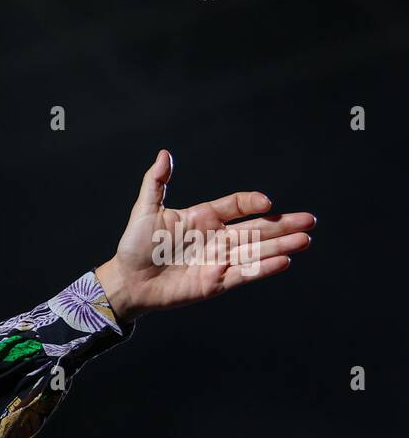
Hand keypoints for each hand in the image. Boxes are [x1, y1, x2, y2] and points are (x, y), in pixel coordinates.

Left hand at [95, 150, 315, 322]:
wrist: (128, 281)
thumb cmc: (135, 246)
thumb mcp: (145, 211)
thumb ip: (156, 183)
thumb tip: (164, 154)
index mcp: (203, 218)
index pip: (236, 206)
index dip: (251, 203)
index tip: (265, 203)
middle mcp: (216, 238)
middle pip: (256, 229)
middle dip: (283, 225)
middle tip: (310, 220)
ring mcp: (218, 260)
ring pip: (256, 251)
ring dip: (281, 246)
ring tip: (305, 239)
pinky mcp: (215, 283)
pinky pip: (243, 274)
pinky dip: (262, 268)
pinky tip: (284, 261)